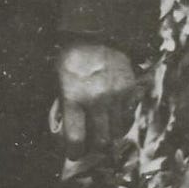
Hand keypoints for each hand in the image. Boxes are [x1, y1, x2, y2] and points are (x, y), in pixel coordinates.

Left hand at [54, 42, 136, 158]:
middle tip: (92, 148)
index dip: (74, 151)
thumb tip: (67, 131)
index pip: (76, 137)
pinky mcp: (129, 89)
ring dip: (110, 135)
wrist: (97, 34)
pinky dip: (122, 120)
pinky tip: (114, 116)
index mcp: (73, 97)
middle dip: (96, 149)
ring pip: (117, 130)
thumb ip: (64, 104)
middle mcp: (96, 100)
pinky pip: (128, 115)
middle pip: (101, 140)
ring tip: (104, 134)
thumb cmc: (72, 58)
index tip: (74, 154)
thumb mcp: (59, 80)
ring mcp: (115, 95)